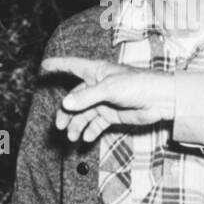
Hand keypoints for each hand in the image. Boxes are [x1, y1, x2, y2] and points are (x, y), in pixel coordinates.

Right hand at [41, 57, 174, 142]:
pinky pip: (96, 124)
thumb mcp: (109, 89)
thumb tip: (66, 104)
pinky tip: (86, 138)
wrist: (161, 100)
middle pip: (75, 98)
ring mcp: (105, 101)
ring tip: (72, 137)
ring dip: (77, 125)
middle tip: (60, 126)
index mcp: (97, 72)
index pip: (73, 66)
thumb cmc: (138, 85)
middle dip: (66, 113)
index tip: (43, 66)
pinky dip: (90, 131)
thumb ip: (87, 97)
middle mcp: (98, 86)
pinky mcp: (112, 115)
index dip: (58, 65)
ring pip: (84, 114)